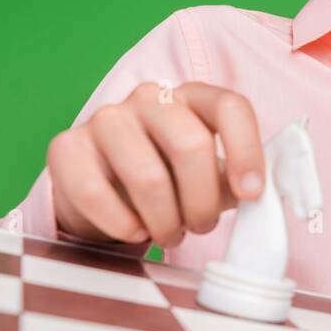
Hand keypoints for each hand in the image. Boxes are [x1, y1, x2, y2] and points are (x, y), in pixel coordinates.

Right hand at [48, 81, 264, 247]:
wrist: (104, 192)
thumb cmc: (168, 181)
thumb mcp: (209, 178)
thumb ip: (237, 182)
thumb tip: (263, 197)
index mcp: (192, 97)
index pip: (230, 106)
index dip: (246, 151)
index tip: (252, 194)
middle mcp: (149, 99)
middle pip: (190, 145)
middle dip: (202, 201)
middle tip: (200, 226)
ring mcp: (106, 118)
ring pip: (147, 176)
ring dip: (165, 220)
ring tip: (169, 233)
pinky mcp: (67, 147)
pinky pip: (96, 193)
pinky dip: (122, 225)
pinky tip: (133, 229)